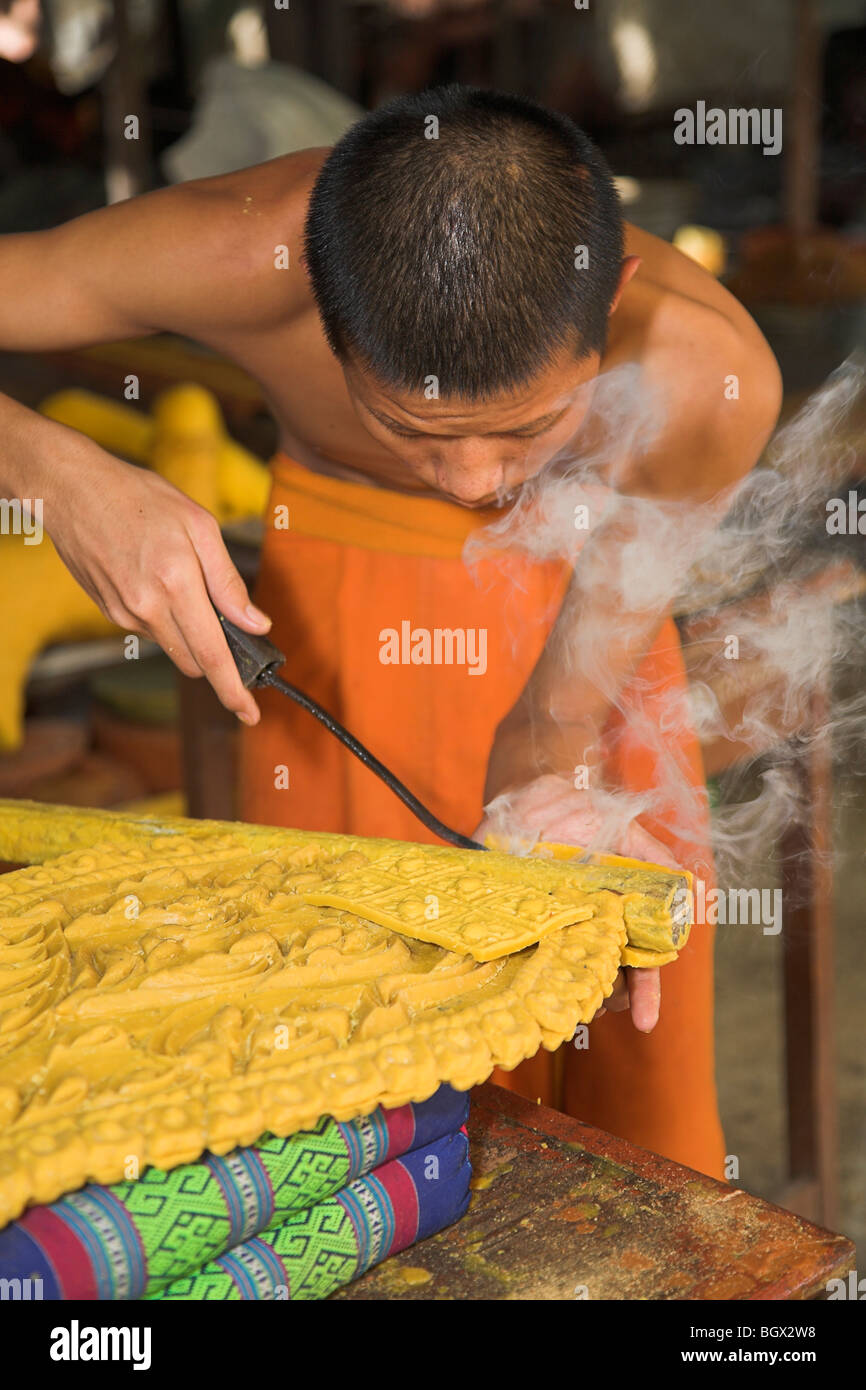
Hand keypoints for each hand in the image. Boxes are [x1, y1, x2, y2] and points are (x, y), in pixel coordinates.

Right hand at [44, 443, 268, 724]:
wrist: (72, 490)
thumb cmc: (140, 497)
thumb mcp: (199, 525)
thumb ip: (228, 581)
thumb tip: (256, 623)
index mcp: (177, 583)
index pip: (212, 655)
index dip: (234, 691)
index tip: (250, 714)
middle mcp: (148, 607)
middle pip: (194, 661)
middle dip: (218, 659)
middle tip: (234, 634)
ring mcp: (125, 614)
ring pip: (173, 646)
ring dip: (190, 633)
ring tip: (186, 582)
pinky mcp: (110, 612)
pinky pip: (151, 629)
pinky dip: (166, 617)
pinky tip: (157, 579)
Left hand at [475, 774, 676, 1032]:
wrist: (528, 793)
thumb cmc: (579, 814)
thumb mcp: (623, 833)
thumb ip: (656, 861)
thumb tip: (694, 891)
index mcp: (616, 913)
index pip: (640, 961)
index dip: (645, 992)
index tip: (645, 1021)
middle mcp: (585, 925)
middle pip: (604, 975)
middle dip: (608, 999)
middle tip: (602, 1007)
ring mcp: (550, 925)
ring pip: (566, 971)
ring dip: (573, 990)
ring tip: (572, 995)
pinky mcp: (516, 919)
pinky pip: (522, 953)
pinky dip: (528, 970)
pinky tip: (530, 980)